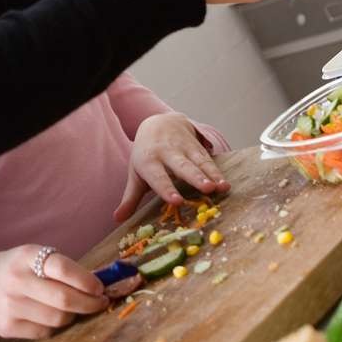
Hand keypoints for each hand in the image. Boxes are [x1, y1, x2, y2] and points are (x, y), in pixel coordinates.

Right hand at [0, 245, 107, 338]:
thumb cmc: (13, 269)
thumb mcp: (31, 257)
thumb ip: (59, 268)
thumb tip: (97, 285)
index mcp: (26, 256)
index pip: (62, 268)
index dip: (86, 281)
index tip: (100, 288)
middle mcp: (17, 280)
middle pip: (64, 299)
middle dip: (89, 304)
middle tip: (100, 303)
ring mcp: (11, 305)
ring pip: (58, 319)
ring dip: (73, 315)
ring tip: (73, 308)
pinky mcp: (8, 327)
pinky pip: (45, 332)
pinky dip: (54, 326)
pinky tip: (50, 316)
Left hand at [114, 112, 228, 222]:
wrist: (158, 122)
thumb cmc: (146, 155)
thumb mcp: (135, 173)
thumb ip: (130, 197)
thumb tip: (117, 219)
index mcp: (148, 161)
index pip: (158, 177)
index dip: (167, 189)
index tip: (176, 201)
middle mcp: (167, 152)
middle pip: (182, 166)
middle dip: (195, 177)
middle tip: (207, 189)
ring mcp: (183, 147)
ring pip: (198, 161)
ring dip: (211, 174)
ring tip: (221, 187)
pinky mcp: (196, 145)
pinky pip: (207, 159)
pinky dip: (217, 171)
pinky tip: (225, 183)